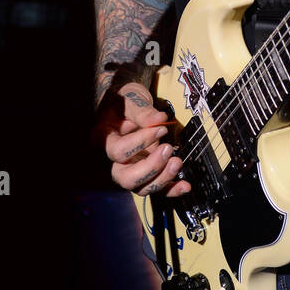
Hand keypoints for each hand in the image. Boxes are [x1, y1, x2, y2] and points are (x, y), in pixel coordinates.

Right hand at [98, 82, 190, 198]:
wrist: (127, 107)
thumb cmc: (125, 103)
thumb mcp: (131, 99)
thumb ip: (143, 111)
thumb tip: (160, 119)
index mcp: (104, 141)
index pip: (119, 151)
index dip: (141, 143)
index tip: (161, 129)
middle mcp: (114, 161)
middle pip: (127, 179)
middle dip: (151, 167)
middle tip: (168, 149)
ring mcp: (130, 170)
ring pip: (142, 188)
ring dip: (163, 179)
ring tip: (177, 162)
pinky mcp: (145, 174)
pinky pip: (156, 188)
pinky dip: (172, 189)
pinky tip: (185, 185)